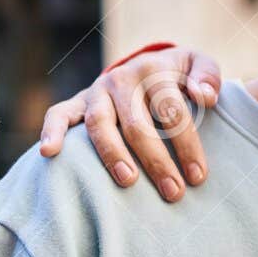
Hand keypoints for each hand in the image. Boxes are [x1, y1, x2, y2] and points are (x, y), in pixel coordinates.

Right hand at [38, 45, 221, 201]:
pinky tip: (49, 152)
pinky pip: (58, 114)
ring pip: (100, 124)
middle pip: (137, 124)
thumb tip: (206, 96)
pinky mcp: (77, 102)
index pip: (171, 112)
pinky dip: (51, 131)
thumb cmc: (180, 74)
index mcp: (153, 70)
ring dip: (113, 155)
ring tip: (128, 182)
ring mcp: (96, 91)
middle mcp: (121, 79)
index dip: (187, 145)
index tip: (198, 176)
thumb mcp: (198, 64)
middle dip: (156, 161)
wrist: (148, 63)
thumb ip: (207, 76)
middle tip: (174, 192)